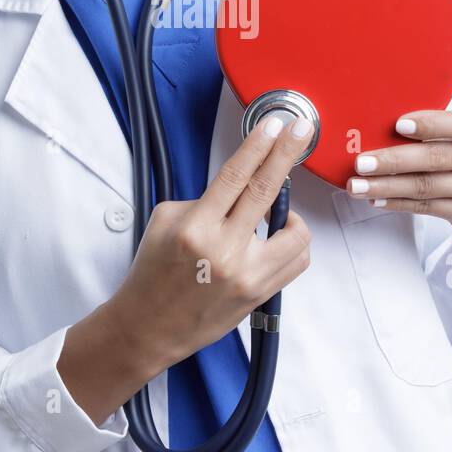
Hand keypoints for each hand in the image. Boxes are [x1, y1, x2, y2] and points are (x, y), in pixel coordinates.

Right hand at [110, 115, 313, 375]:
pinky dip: (291, 244)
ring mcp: (247, 276)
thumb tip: (241, 186)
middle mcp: (224, 251)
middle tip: (302, 129)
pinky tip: (274, 241)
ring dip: (289, 215)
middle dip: (287, 153)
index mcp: (195, 228)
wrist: (149, 327)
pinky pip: (296, 262)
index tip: (275, 124)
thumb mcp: (165, 222)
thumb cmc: (153, 271)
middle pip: (266, 192)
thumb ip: (203, 200)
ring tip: (273, 216)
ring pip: (296, 233)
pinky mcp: (260, 295)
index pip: (234, 176)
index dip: (258, 146)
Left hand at [347, 108, 451, 294]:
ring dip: (387, 185)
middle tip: (362, 162)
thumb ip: (446, 133)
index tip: (398, 125)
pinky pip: (427, 206)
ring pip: (427, 186)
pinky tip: (377, 198)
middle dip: (393, 160)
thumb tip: (386, 128)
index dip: (428, 125)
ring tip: (358, 184)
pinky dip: (398, 202)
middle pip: (436, 158)